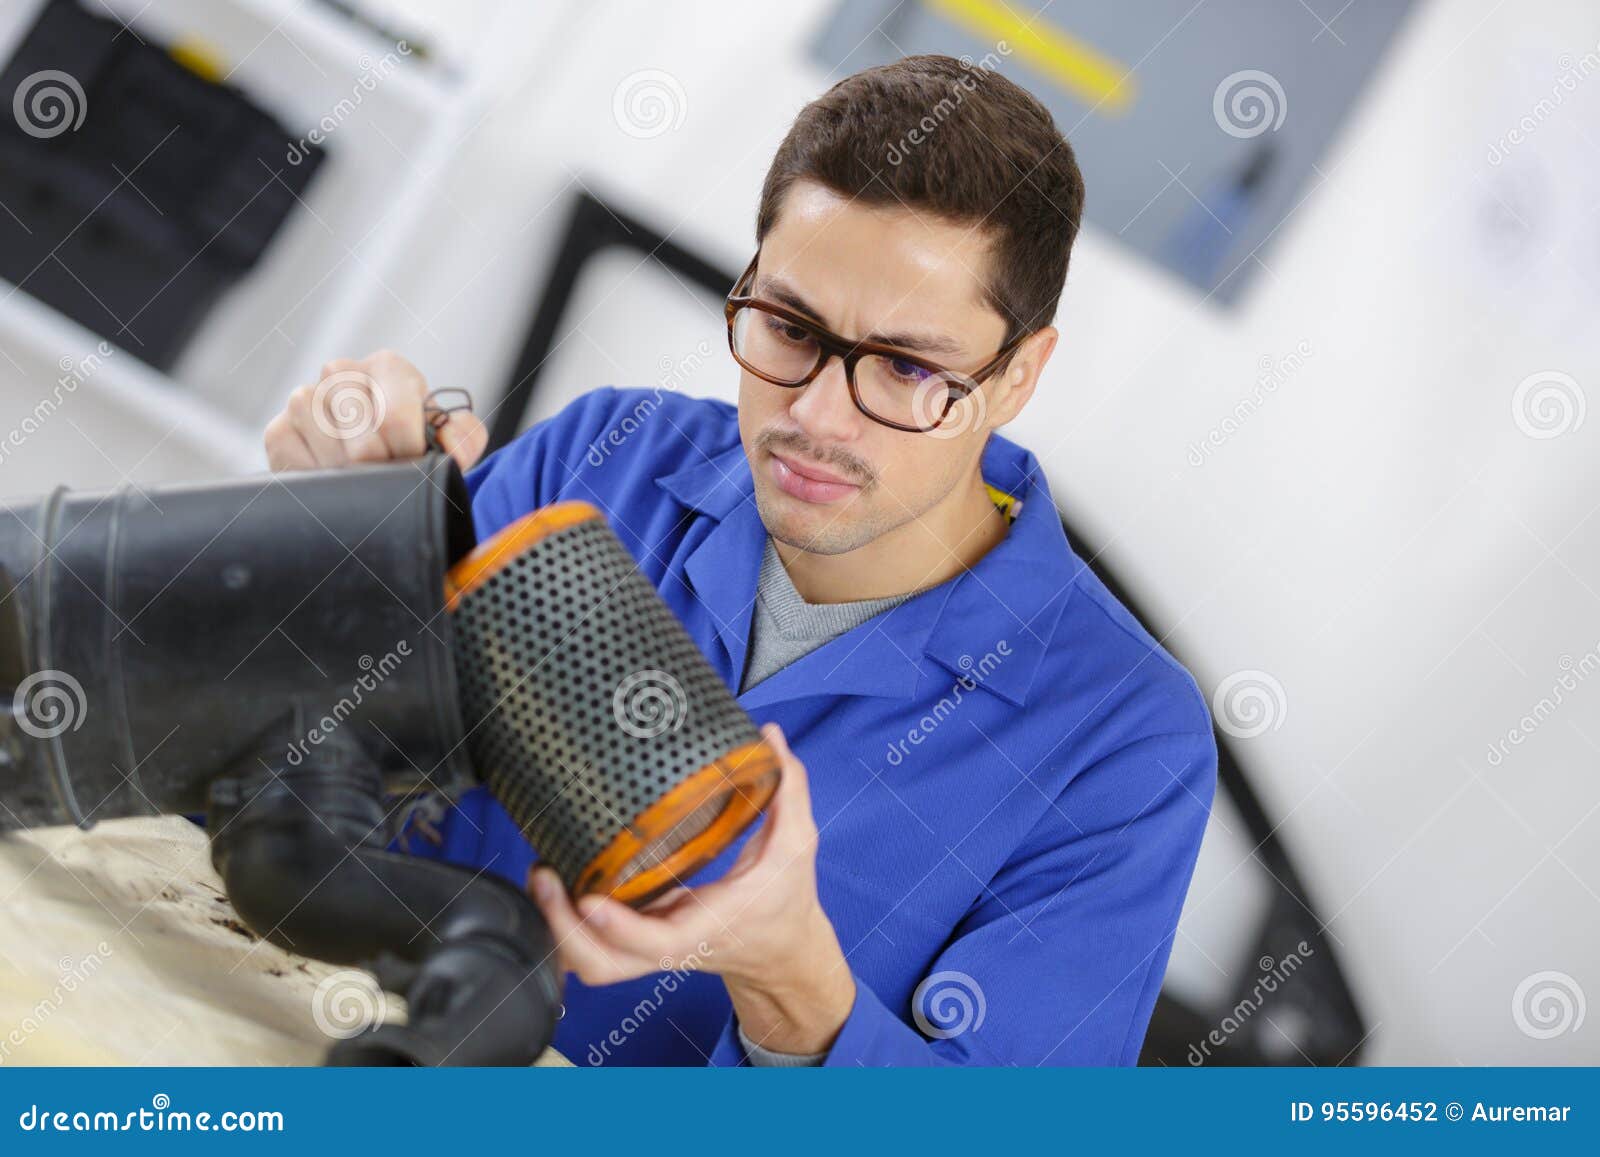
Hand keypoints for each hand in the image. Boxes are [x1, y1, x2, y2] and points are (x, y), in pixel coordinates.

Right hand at [264, 349, 486, 472]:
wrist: (374, 468)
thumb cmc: (414, 449)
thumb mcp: (449, 442)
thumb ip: (462, 437)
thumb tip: (448, 441)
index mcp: (388, 367)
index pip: (396, 416)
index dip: (407, 453)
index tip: (412, 465)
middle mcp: (340, 372)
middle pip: (364, 440)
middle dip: (382, 470)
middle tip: (389, 478)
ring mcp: (304, 398)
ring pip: (330, 451)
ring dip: (352, 476)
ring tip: (363, 477)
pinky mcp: (278, 430)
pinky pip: (298, 463)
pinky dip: (322, 480)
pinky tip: (335, 479)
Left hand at [528, 723, 855, 1055]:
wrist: (780, 951)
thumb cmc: (783, 901)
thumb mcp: (796, 845)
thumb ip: (787, 790)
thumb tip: (769, 737)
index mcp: (707, 924)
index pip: (657, 940)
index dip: (619, 926)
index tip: (590, 897)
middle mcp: (671, 944)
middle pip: (603, 964)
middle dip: (565, 928)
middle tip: (545, 875)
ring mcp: (649, 948)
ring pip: (590, 962)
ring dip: (557, 926)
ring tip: (541, 875)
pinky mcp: (637, 941)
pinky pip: (591, 947)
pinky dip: (565, 926)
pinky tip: (553, 887)